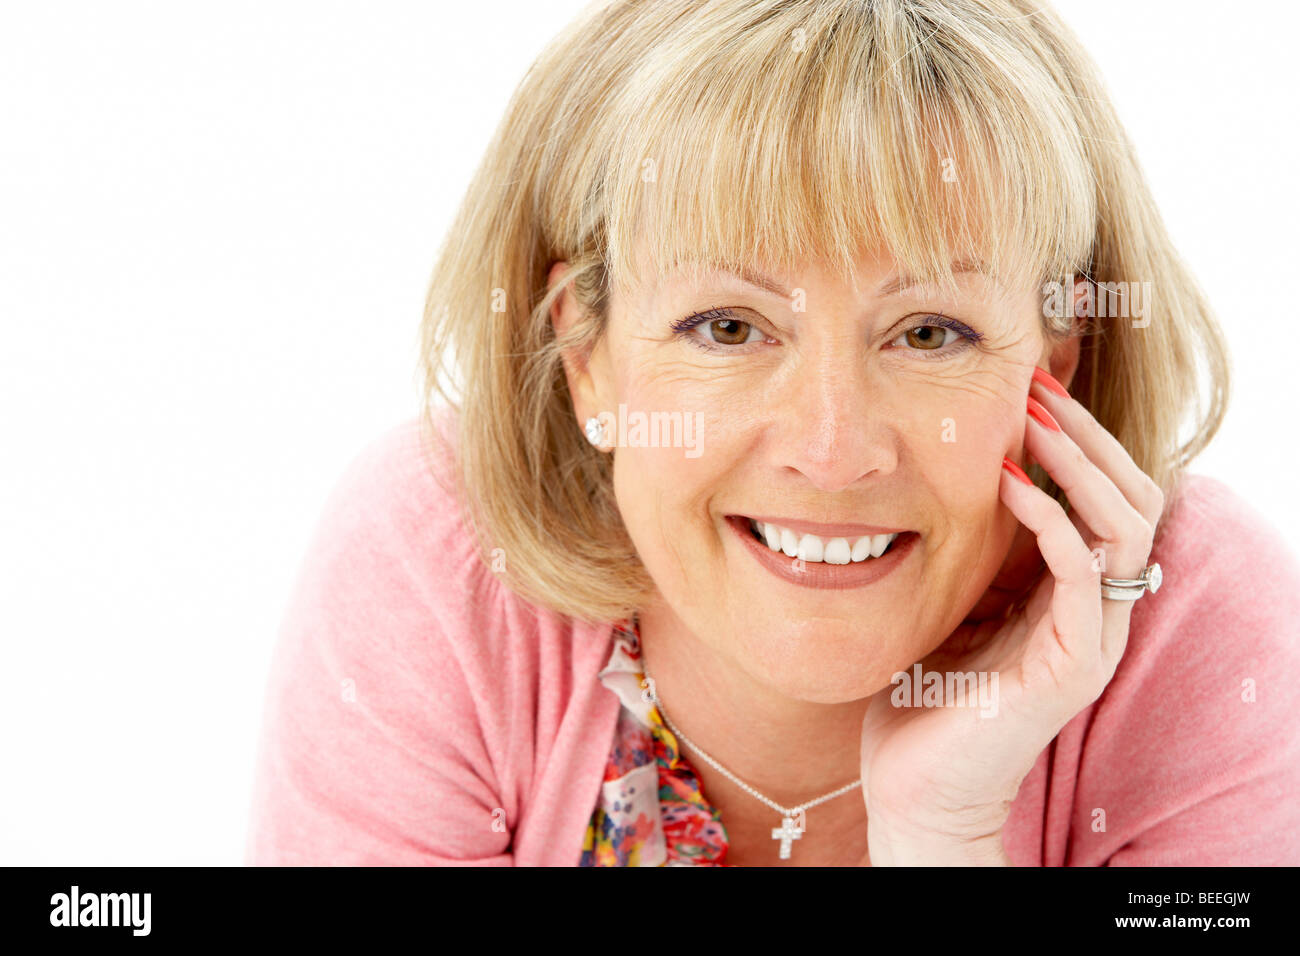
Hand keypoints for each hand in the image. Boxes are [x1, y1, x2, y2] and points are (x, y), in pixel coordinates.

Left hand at [858, 367, 1165, 864]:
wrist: (915, 788)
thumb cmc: (923, 699)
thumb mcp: (954, 604)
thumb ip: (978, 553)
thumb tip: (959, 477)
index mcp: (1071, 596)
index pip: (1105, 498)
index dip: (1077, 441)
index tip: (1028, 389)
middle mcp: (1095, 611)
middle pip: (1134, 497)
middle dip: (1088, 434)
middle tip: (1038, 384)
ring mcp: (1091, 638)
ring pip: (1125, 523)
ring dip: (1081, 462)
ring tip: (1033, 418)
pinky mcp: (1072, 663)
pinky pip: (1082, 570)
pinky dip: (1051, 517)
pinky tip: (1009, 482)